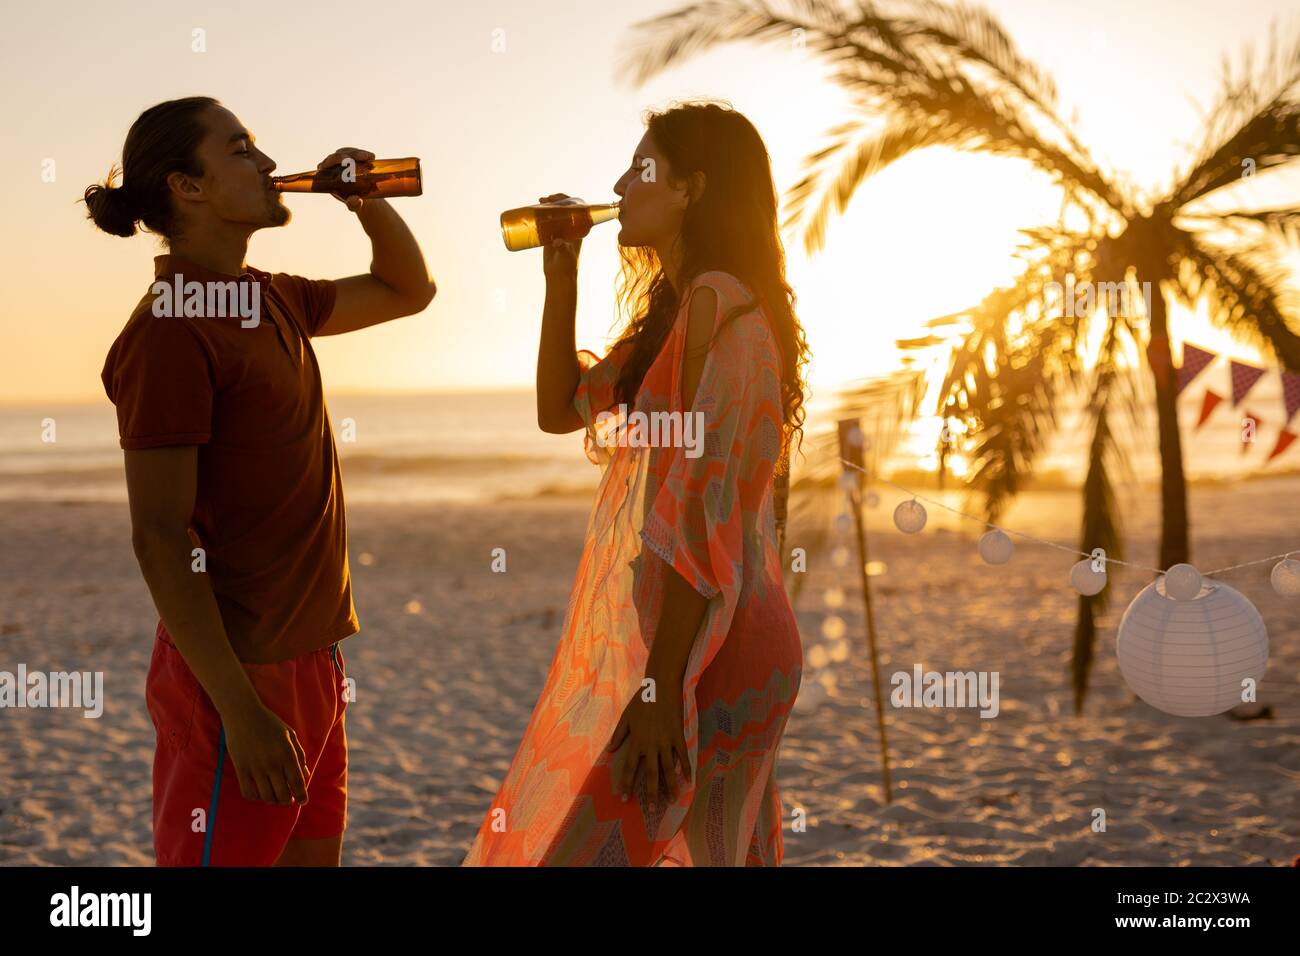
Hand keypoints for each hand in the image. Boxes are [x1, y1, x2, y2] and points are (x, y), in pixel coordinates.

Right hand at [222, 701, 309, 805]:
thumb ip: (299, 755)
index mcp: (287, 754)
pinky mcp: (241, 768)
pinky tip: (259, 792)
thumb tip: (305, 776)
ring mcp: (256, 767)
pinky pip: (248, 792)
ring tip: (275, 796)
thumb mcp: (290, 735)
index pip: (297, 782)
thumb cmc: (270, 723)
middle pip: (282, 794)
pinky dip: (255, 797)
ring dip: (272, 800)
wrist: (243, 713)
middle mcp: (273, 763)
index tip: (303, 801)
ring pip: (266, 796)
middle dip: (287, 800)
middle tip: (288, 799)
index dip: (301, 795)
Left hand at [317, 146, 375, 212]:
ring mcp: (341, 159)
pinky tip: (372, 157)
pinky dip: (364, 154)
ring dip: (359, 154)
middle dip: (351, 155)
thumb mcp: (354, 204)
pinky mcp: (351, 156)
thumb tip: (355, 201)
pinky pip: (356, 152)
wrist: (362, 195)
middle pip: (338, 156)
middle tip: (363, 157)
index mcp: (325, 175)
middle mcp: (331, 164)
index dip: (335, 161)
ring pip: (348, 152)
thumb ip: (353, 204)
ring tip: (371, 158)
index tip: (347, 161)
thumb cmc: (353, 199)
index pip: (326, 164)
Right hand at [538, 193, 582, 281]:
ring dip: (547, 206)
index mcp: (577, 229)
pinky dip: (541, 215)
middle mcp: (569, 228)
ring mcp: (559, 231)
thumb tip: (556, 241)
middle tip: (543, 199)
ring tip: (538, 202)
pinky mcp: (550, 236)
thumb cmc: (567, 265)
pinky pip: (546, 222)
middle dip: (554, 201)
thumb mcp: (565, 254)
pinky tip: (534, 211)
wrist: (560, 276)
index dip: (566, 200)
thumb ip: (562, 247)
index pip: (575, 209)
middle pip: (563, 209)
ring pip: (554, 214)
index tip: (555, 197)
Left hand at [605, 680, 691, 808]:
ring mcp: (666, 742)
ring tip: (672, 800)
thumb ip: (618, 735)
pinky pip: (682, 756)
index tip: (625, 798)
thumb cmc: (641, 701)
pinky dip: (685, 768)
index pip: (631, 768)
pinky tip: (688, 780)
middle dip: (651, 793)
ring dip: (670, 786)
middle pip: (651, 774)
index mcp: (637, 742)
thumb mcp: (626, 717)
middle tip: (652, 810)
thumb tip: (609, 750)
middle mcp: (651, 745)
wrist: (661, 687)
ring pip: (668, 769)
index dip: (628, 784)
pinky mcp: (678, 736)